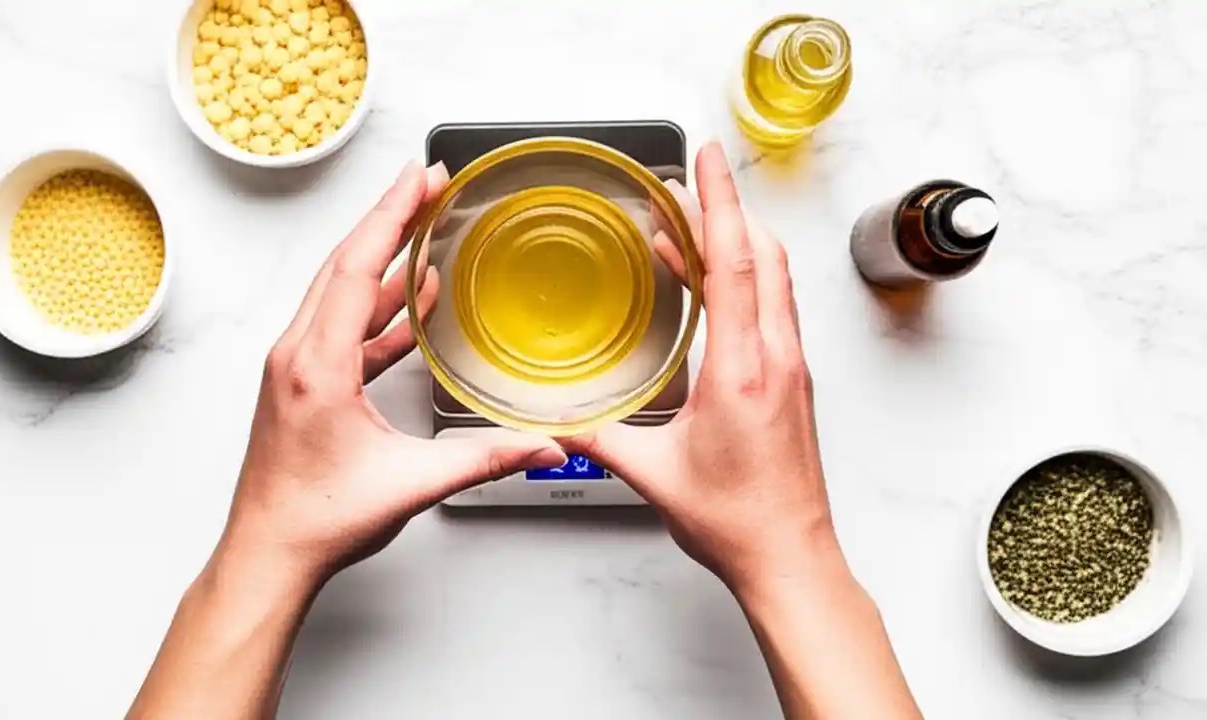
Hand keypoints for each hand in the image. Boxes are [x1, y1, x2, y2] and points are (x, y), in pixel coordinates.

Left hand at [221, 161, 565, 582]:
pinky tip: (409, 302)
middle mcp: (298, 356)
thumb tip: (542, 445)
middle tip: (428, 184)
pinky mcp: (303, 384)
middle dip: (390, 218)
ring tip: (423, 228)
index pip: (355, 268)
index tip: (418, 177)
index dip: (391, 216)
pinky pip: (343, 327)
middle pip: (344, 264)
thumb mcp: (410, 484)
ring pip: (340, 292)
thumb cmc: (316, 520)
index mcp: (317, 366)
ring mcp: (296, 368)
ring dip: (382, 258)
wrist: (268, 554)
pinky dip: (378, 307)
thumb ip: (484, 459)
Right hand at [563, 142, 832, 594]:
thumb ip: (600, 439)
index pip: (735, 263)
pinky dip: (744, 279)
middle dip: (725, 209)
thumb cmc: (738, 520)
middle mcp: (776, 358)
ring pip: (772, 279)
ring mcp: (791, 367)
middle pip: (761, 256)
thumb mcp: (654, 474)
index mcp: (743, 369)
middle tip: (688, 183)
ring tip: (690, 227)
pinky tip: (712, 288)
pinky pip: (772, 308)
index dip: (719, 203)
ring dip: (736, 242)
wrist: (790, 556)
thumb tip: (558, 422)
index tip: (707, 160)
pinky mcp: (792, 381)